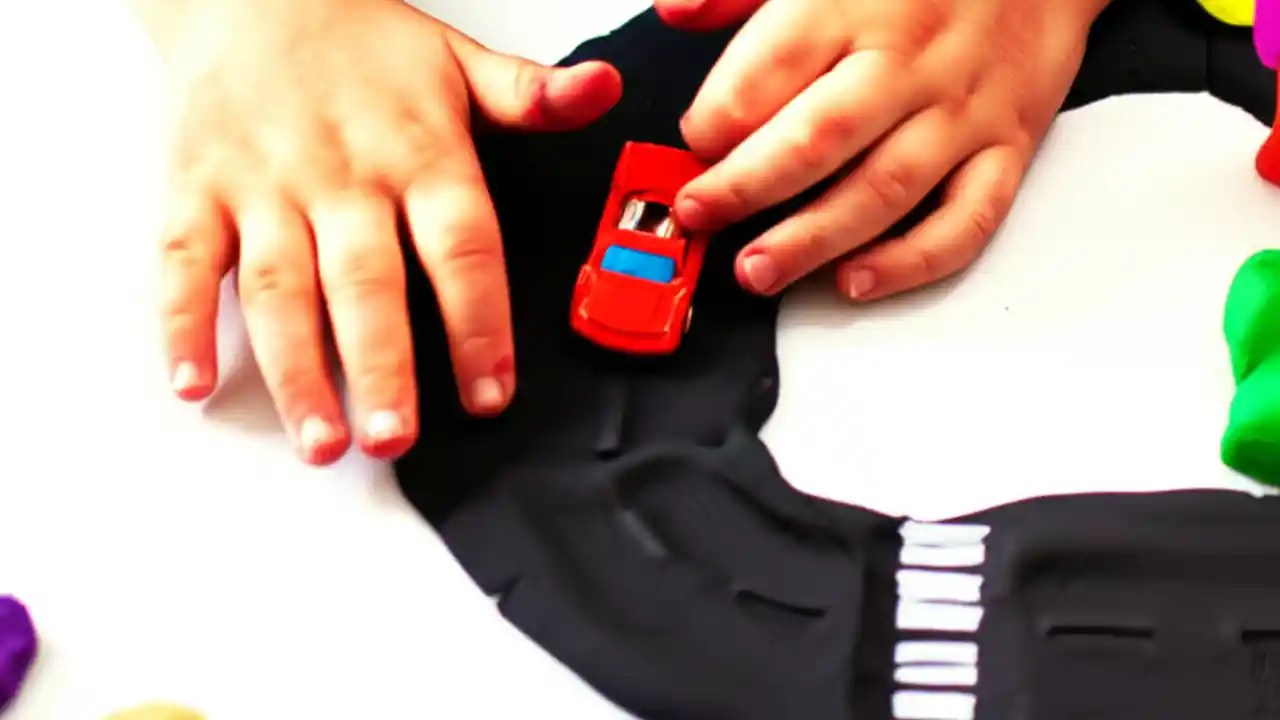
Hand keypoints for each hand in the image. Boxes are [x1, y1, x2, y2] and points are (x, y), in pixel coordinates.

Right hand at [138, 0, 620, 463]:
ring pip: (278, 287)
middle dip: (380, 368)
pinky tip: (194, 382)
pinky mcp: (197, 188)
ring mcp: (263, 184)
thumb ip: (532, 93)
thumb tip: (605, 89)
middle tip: (393, 439)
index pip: (461, 246)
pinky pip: (183, 260)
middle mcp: (341, 174)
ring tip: (320, 441)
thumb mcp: (457, 61)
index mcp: (417, 150)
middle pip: (365, 282)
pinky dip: (181, 323)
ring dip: (295, 370)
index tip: (489, 394)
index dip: (478, 324)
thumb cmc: (362, 44)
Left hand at [656, 0, 1108, 300]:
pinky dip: (911, 262)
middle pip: (817, 139)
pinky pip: (966, 219)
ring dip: (812, 241)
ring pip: (882, 189)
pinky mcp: (1009, 145)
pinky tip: (856, 281)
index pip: (767, 71)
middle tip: (698, 216)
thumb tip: (675, 12)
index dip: (713, 120)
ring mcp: (962, 109)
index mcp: (853, 0)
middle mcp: (910, 60)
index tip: (687, 147)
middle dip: (745, 189)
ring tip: (757, 270)